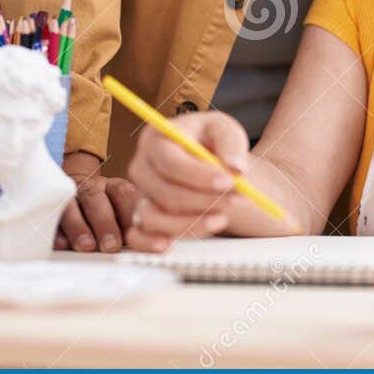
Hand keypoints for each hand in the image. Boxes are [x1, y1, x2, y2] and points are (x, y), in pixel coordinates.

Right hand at [54, 151, 139, 252]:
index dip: (133, 214)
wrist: (67, 189)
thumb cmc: (104, 211)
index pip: (125, 195)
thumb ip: (136, 227)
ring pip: (70, 207)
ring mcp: (66, 198)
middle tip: (112, 246)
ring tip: (88, 247)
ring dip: (79, 228)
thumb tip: (157, 246)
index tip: (142, 234)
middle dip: (105, 224)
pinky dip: (55, 232)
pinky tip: (62, 244)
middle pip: (96, 200)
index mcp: (113, 187)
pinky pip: (48, 218)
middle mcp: (90, 189)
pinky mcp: (47, 210)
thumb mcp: (121, 213)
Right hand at [124, 111, 249, 252]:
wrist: (209, 163)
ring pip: (156, 217)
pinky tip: (170, 243)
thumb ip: (231, 144)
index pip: (170, 161)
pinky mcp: (141, 217)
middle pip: (165, 192)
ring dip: (191, 223)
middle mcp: (142, 166)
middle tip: (235, 200)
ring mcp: (140, 194)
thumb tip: (235, 168)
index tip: (228, 182)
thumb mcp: (225, 130)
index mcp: (156, 138)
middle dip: (203, 200)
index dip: (198, 176)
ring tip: (222, 218)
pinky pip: (138, 237)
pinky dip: (152, 243)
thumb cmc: (212, 142)